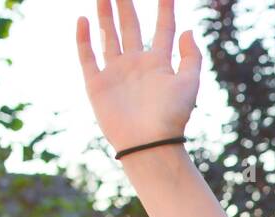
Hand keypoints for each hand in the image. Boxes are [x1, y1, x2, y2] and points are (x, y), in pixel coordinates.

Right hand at [76, 0, 202, 154]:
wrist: (149, 143)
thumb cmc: (172, 116)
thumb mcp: (189, 84)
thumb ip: (191, 57)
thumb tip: (187, 29)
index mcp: (160, 64)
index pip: (163, 29)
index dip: (165, 9)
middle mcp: (137, 65)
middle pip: (132, 26)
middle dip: (126, 5)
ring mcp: (116, 73)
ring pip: (109, 35)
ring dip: (105, 14)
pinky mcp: (97, 84)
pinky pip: (88, 56)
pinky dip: (84, 39)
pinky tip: (83, 19)